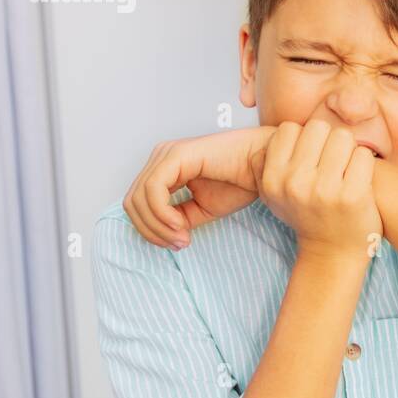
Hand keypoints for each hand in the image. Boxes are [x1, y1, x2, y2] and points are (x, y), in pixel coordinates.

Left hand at [123, 127, 274, 248]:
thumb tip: (164, 234)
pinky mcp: (175, 156)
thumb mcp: (201, 209)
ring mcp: (166, 154)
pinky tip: (180, 224)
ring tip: (182, 236)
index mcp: (165, 168)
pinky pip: (153, 192)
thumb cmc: (241, 181)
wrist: (265, 164)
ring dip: (158, 226)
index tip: (178, 243)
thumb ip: (178, 218)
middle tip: (179, 243)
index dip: (151, 230)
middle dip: (152, 231)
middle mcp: (161, 157)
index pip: (138, 204)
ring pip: (138, 199)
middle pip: (132, 203)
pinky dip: (162, 214)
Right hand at [259, 120, 380, 262]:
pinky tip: (359, 179)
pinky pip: (363, 154)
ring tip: (345, 169)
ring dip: (348, 149)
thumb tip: (269, 134)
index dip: (303, 138)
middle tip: (332, 161)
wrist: (333, 253)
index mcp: (273, 179)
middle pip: (318, 127)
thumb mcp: (275, 195)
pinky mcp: (353, 196)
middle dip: (327, 140)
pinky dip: (365, 163)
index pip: (289, 129)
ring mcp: (324, 190)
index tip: (311, 157)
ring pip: (343, 137)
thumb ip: (267, 163)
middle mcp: (295, 184)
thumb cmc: (307, 215)